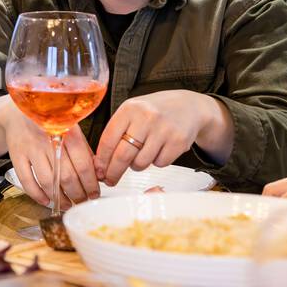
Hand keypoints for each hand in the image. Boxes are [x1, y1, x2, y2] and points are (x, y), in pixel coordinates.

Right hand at [0, 98, 100, 208]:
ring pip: (48, 181)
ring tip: (66, 204)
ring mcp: (31, 148)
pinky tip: (46, 200)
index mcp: (68, 132)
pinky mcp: (16, 155)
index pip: (83, 164)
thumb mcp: (70, 130)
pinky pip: (27, 180)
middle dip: (77, 194)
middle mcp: (49, 140)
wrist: (17, 113)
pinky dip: (37, 195)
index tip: (94, 193)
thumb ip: (84, 151)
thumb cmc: (48, 124)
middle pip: (67, 176)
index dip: (90, 183)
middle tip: (82, 200)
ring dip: (59, 198)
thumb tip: (98, 175)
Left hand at [95, 91, 227, 187]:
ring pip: (141, 163)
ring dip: (136, 166)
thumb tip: (100, 163)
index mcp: (129, 109)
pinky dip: (155, 162)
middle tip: (110, 180)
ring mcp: (164, 130)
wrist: (188, 106)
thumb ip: (116, 132)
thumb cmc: (153, 112)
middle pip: (122, 156)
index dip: (101, 160)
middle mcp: (147, 118)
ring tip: (141, 155)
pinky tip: (158, 150)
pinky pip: (159, 164)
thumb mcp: (131, 112)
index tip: (98, 171)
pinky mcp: (179, 141)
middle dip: (113, 172)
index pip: (108, 140)